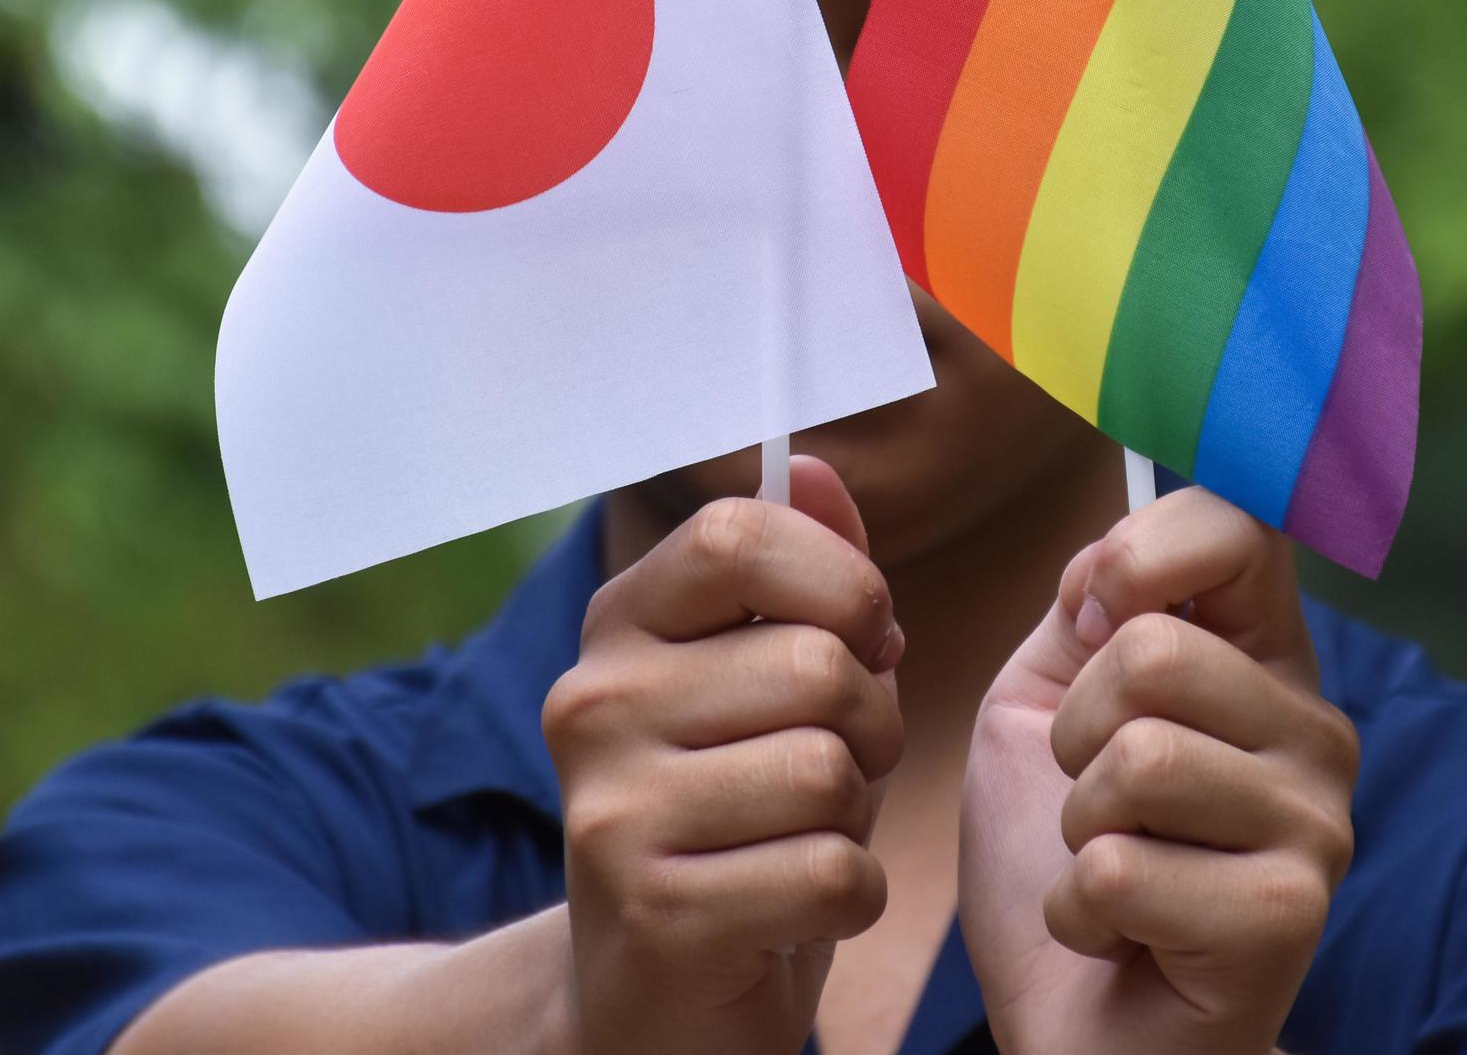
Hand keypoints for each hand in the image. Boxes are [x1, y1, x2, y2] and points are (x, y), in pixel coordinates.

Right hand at [541, 458, 903, 1054]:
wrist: (651, 999)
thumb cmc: (739, 817)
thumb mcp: (769, 684)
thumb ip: (803, 575)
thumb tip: (812, 465)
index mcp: (620, 627)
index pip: (739, 534)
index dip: (841, 581)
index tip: (860, 636)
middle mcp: (593, 704)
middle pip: (817, 667)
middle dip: (873, 724)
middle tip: (837, 769)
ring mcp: (611, 813)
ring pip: (829, 772)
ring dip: (858, 817)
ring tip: (805, 836)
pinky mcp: (653, 916)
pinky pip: (830, 873)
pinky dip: (851, 898)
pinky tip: (798, 909)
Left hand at [958, 488, 1357, 1054]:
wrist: (1079, 1032)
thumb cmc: (1058, 867)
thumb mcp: (1043, 706)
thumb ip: (1080, 614)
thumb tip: (1114, 559)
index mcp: (1265, 663)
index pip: (1243, 529)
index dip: (1145, 551)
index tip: (1093, 616)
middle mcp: (1316, 733)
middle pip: (1154, 653)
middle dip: (1071, 737)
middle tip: (1089, 806)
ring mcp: (1315, 827)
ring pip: (1137, 761)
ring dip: (1074, 831)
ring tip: (1105, 875)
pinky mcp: (1288, 917)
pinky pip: (1120, 870)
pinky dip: (1078, 915)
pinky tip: (1119, 940)